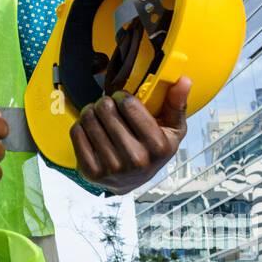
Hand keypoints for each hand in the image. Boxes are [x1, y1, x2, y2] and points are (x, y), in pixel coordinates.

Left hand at [70, 76, 189, 195]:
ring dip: (91, 111)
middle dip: (105, 102)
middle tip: (108, 106)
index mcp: (158, 146)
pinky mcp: (91, 171)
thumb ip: (177, 104)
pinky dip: (81, 126)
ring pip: (89, 119)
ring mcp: (112, 168)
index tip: (122, 100)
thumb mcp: (172, 129)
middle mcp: (136, 160)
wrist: (131, 181)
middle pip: (106, 110)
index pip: (128, 104)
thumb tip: (184, 81)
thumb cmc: (152, 149)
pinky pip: (76, 132)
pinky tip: (91, 129)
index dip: (122, 96)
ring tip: (98, 115)